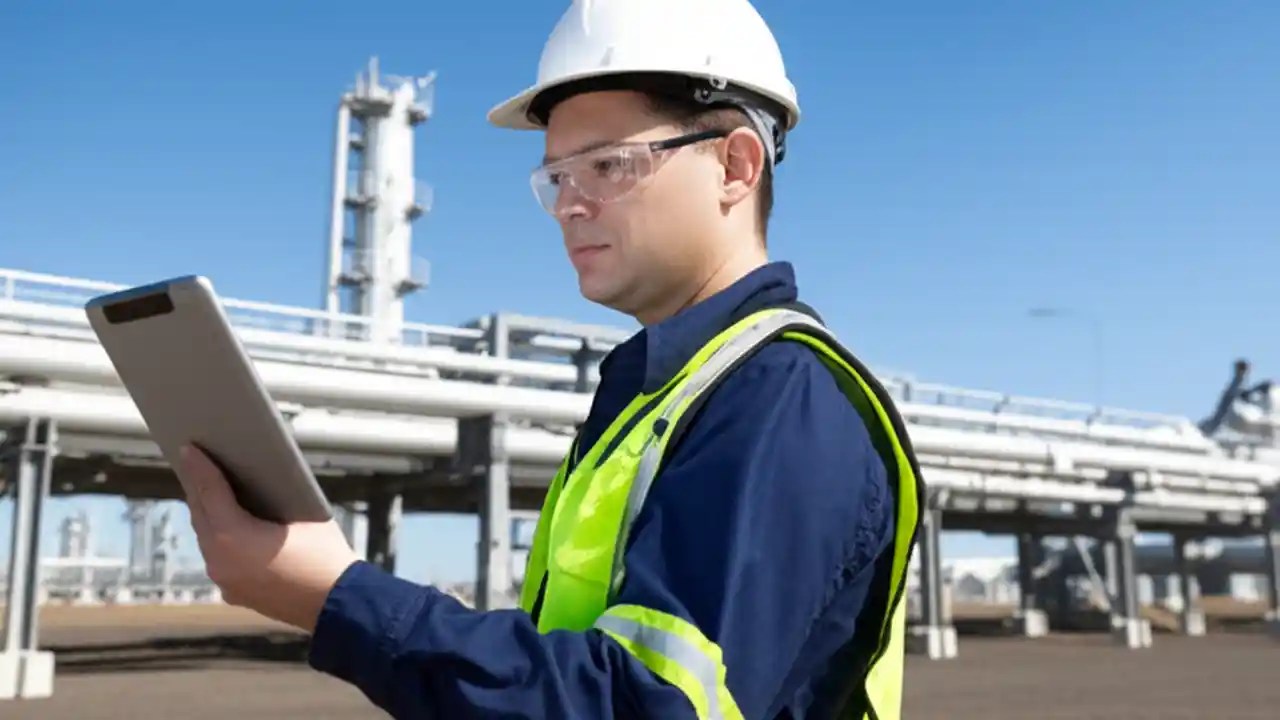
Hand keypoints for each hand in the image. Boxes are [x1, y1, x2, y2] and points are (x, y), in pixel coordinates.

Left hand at [175, 444, 359, 633]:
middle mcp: (220, 561)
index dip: (199, 467)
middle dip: (198, 489)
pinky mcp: (234, 593)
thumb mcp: (302, 515)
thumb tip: (255, 480)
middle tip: (196, 465)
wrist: (338, 604)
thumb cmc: (325, 555)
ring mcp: (225, 581)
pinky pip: (220, 560)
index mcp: (233, 537)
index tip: (188, 448)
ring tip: (211, 493)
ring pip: (207, 539)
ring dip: (208, 515)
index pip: (209, 492)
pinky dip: (221, 540)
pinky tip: (230, 528)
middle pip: (201, 515)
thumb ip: (270, 499)